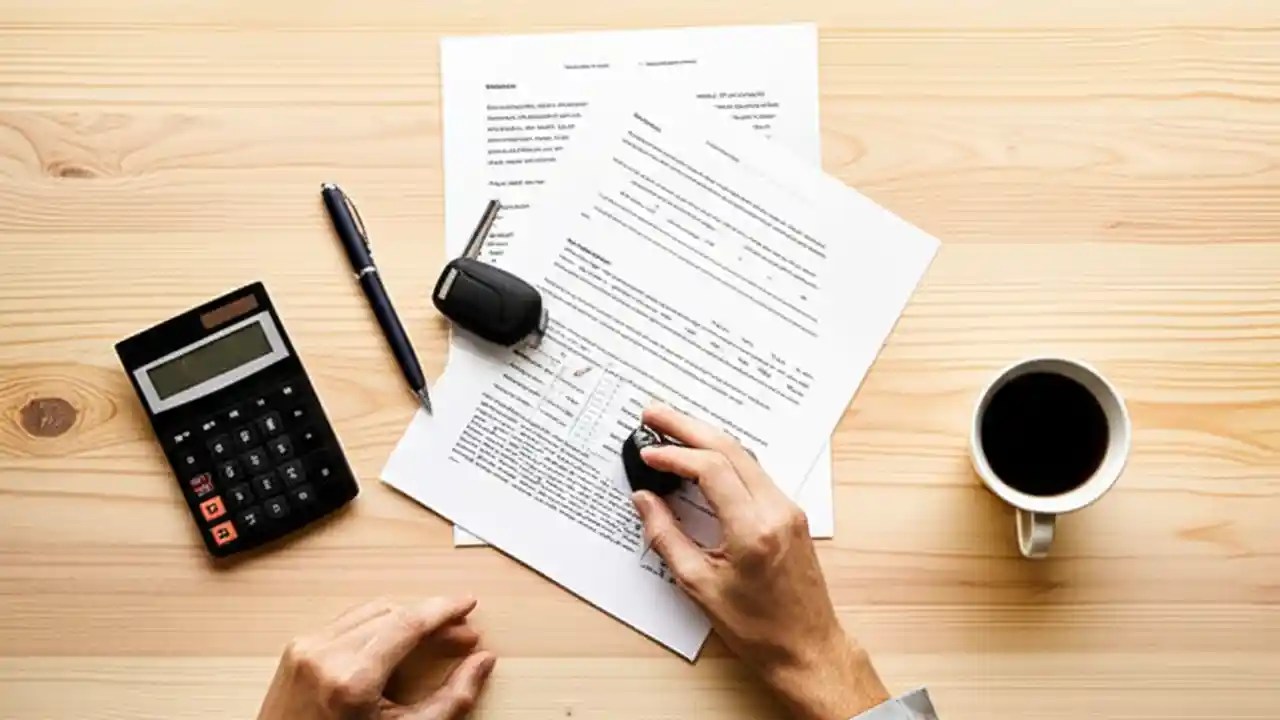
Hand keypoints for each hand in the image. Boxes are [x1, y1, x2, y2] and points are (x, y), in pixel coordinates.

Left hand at [258, 597, 496, 719]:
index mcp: (351, 679)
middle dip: (431, 619)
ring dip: (406, 619)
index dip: (444, 610)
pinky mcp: (297, 648)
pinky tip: (395, 643)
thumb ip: (451, 700)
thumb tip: (481, 663)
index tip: (467, 605)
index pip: (409, 624)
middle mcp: (324, 655)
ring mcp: (306, 648)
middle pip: (394, 613)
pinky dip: (378, 626)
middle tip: (460, 637)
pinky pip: (347, 622)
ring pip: (371, 611)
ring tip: (432, 639)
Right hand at [632, 405, 889, 719]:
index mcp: (753, 529)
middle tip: (653, 412)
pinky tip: (703, 454)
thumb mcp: (699, 585)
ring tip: (672, 427)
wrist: (807, 648)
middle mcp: (776, 510)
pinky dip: (724, 457)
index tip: (647, 452)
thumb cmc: (758, 628)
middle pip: (730, 449)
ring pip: (744, 456)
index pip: (711, 469)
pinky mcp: (790, 514)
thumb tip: (644, 500)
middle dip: (688, 426)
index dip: (675, 455)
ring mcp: (788, 509)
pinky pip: (754, 472)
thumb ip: (666, 537)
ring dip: (707, 437)